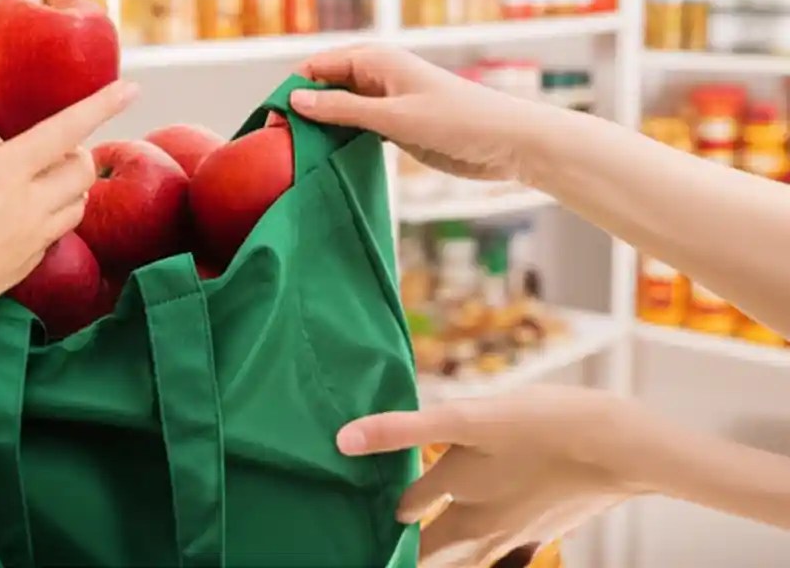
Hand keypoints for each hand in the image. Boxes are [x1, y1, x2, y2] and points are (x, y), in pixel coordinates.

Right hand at [0, 81, 137, 322]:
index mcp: (7, 170)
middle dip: (81, 154)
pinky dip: (53, 224)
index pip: (66, 129)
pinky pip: (54, 239)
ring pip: (78, 208)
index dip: (101, 104)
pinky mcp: (25, 267)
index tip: (132, 88)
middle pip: (84, 171)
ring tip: (49, 183)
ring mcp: (33, 238)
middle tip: (59, 149)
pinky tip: (28, 222)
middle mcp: (31, 203)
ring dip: (73, 190)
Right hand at [291, 46, 553, 181]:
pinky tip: (324, 162)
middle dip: (301, 111)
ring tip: (294, 157)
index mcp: (375, 60)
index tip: (269, 124)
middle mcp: (377, 76)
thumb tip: (295, 99)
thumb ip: (342, 109)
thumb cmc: (457, 121)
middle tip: (277, 147)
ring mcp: (386, 102)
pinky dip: (339, 141)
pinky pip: (355, 129)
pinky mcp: (395, 126)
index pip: (316, 67)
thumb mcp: (393, 117)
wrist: (508, 142)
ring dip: (320, 129)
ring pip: (338, 111)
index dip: (290, 91)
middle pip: (324, 88)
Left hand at [337, 386, 651, 567]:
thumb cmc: (547, 424)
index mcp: (457, 499)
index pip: (400, 517)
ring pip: (460, 559)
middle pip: (430, 555)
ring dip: (436, 553)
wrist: (627, 448)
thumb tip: (343, 441)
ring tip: (415, 542)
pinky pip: (493, 551)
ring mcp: (511, 534)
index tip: (353, 509)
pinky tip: (473, 527)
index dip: (375, 512)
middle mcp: (479, 527)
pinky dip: (472, 546)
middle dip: (404, 551)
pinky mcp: (539, 530)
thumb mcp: (469, 417)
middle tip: (373, 540)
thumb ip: (404, 429)